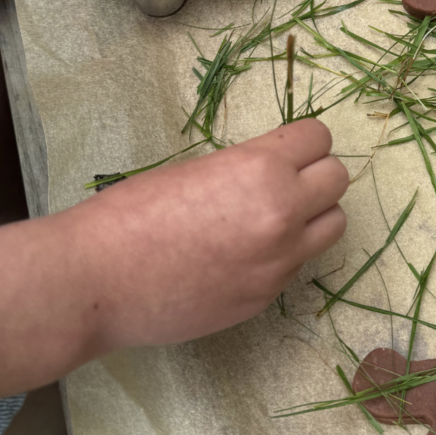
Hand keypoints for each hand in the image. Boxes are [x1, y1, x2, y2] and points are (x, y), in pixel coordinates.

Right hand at [70, 120, 347, 349]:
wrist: (97, 281)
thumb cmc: (133, 212)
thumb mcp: (200, 168)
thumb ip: (249, 166)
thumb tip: (280, 167)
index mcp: (261, 168)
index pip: (320, 138)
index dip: (304, 140)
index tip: (288, 147)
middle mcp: (282, 213)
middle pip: (338, 179)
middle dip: (315, 174)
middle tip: (287, 180)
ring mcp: (279, 261)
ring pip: (333, 225)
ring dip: (313, 215)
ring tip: (276, 217)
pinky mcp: (266, 296)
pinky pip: (298, 263)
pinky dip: (284, 254)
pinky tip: (245, 254)